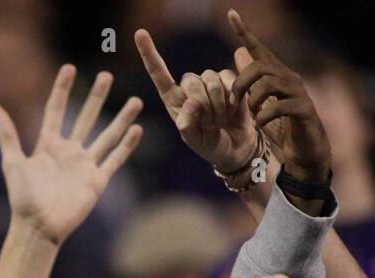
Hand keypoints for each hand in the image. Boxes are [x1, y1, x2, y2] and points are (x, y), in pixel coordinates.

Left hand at [0, 64, 142, 246]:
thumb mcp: (12, 163)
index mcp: (47, 145)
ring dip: (121, 118)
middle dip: (96, 97)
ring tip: (135, 100)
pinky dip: (126, 145)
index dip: (62, 89)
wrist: (38, 227)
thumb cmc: (22, 199)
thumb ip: (7, 134)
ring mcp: (85, 165)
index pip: (56, 110)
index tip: (69, 68)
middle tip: (106, 75)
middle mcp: (68, 152)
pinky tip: (137, 129)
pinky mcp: (97, 181)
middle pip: (86, 117)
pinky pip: (115, 159)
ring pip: (107, 135)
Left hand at [134, 29, 256, 172]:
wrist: (235, 146)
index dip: (149, 54)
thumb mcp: (193, 140)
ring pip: (211, 79)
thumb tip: (191, 102)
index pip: (158, 74)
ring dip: (218, 105)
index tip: (140, 33)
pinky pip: (229, 79)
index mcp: (173, 99)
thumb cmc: (209, 144)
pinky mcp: (229, 80)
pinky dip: (232, 98)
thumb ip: (187, 124)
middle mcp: (189, 87)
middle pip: (191, 80)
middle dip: (203, 104)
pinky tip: (233, 110)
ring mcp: (209, 82)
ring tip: (220, 120)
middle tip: (209, 123)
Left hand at [227, 9, 330, 181]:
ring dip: (252, 100)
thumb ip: (251, 80)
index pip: (258, 48)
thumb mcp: (261, 102)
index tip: (231, 14)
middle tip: (233, 102)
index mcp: (276, 75)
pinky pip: (279, 106)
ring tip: (251, 115)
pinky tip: (259, 126)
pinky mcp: (303, 110)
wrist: (304, 151)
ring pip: (269, 83)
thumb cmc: (282, 126)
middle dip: (241, 83)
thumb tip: (238, 53)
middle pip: (260, 66)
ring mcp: (298, 93)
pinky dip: (263, 117)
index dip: (244, 32)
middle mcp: (289, 78)